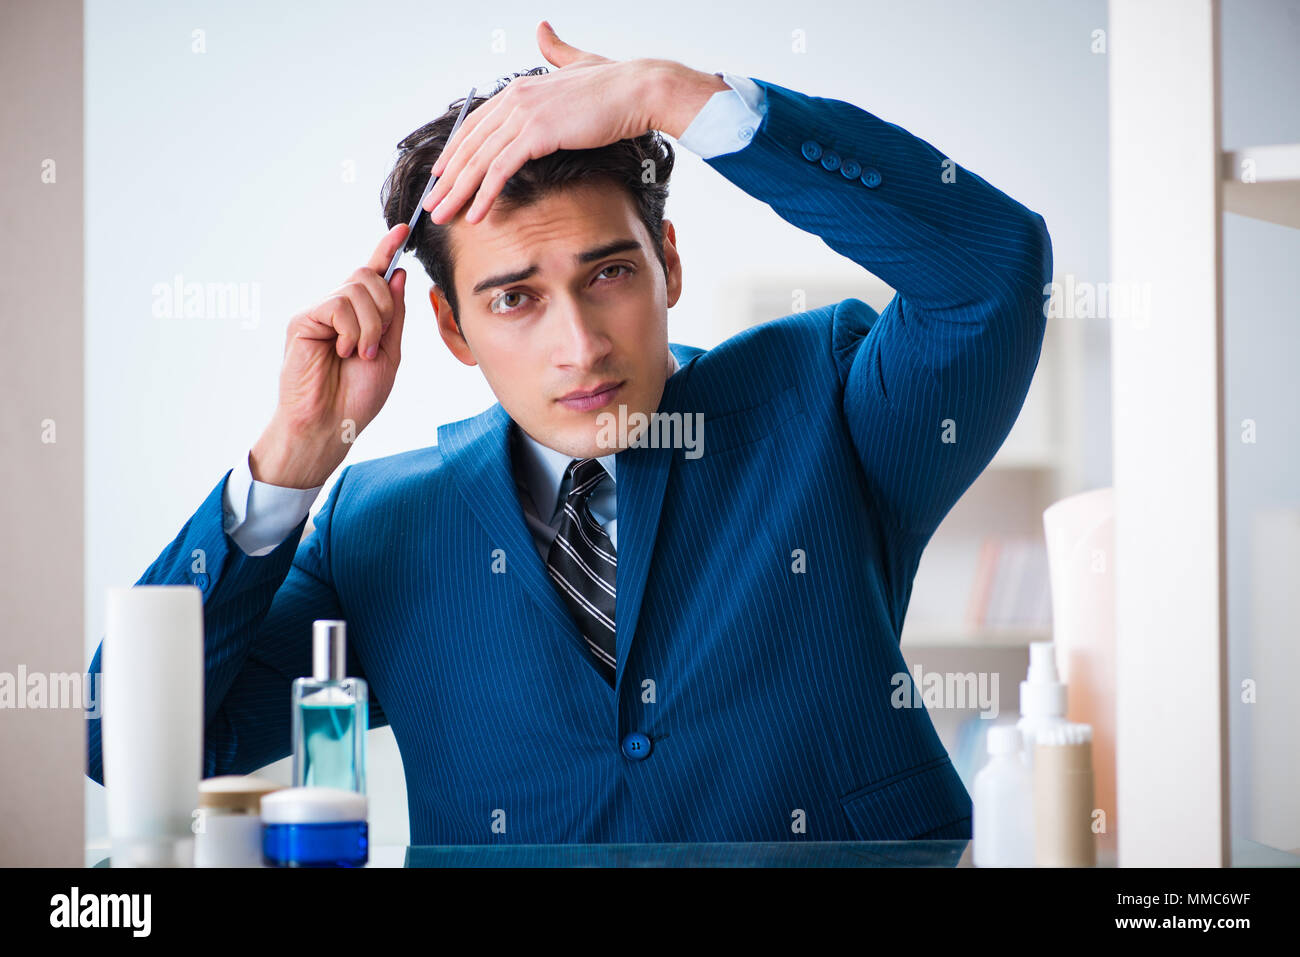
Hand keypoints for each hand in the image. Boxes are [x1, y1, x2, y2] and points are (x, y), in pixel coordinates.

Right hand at [251, 224, 408, 487]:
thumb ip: (393, 315)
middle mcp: (339, 310)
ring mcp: (320, 313)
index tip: (403, 229)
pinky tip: (343, 352)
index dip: (387, 250)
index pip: (375, 276)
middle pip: (369, 277)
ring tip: (359, 354)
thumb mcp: (389, 353)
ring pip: (357, 289)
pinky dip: (352, 330)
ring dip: (370, 326)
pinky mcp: (303, 320)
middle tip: (376, 344)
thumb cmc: (358, 396)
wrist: (332, 424)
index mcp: (361, 317)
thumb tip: (399, 275)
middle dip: (385, 309)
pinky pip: (339, 305)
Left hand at [422, 21, 662, 224]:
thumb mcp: (577, 62)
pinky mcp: (537, 134)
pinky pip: (501, 170)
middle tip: (432, 204)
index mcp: (520, 88)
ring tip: (442, 215)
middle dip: (447, 179)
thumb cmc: (615, 82)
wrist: (638, 89)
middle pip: (469, 145)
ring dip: (457, 193)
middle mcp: (515, 99)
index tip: (440, 174)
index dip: (454, 152)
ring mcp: (524, 115)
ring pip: (478, 161)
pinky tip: (475, 214)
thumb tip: (542, 29)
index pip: (475, 124)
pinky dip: (484, 195)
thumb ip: (555, 50)